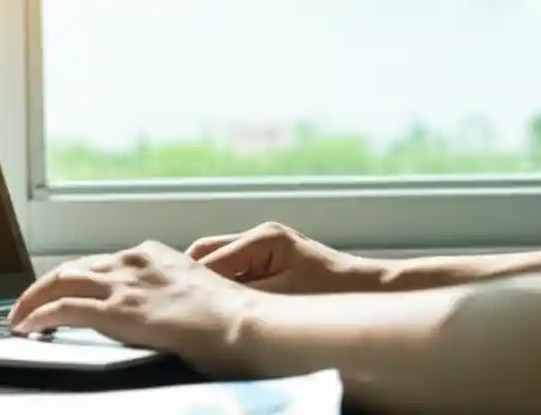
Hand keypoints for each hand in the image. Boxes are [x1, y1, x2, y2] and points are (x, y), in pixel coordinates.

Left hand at [7, 240, 263, 375]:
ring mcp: (124, 283)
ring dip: (33, 300)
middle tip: (26, 305)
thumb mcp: (190, 292)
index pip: (98, 263)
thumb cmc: (228, 318)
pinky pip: (65, 308)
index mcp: (151, 255)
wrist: (243, 323)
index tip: (57, 291)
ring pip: (61, 282)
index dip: (72, 278)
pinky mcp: (118, 309)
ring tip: (19, 317)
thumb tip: (148, 312)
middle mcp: (133, 261)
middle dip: (44, 287)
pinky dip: (40, 314)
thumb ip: (162, 295)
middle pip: (73, 269)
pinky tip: (27, 326)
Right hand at [187, 222, 384, 293]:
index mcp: (263, 238)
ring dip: (205, 282)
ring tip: (194, 306)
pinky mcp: (267, 258)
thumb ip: (243, 295)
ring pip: (215, 259)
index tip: (173, 302)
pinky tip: (217, 304)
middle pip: (206, 252)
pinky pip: (232, 268)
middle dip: (189, 278)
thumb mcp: (283, 299)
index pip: (209, 258)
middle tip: (176, 304)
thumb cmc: (331, 295)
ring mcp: (263, 244)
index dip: (189, 281)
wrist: (367, 289)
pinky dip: (221, 284)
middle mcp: (259, 235)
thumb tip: (207, 300)